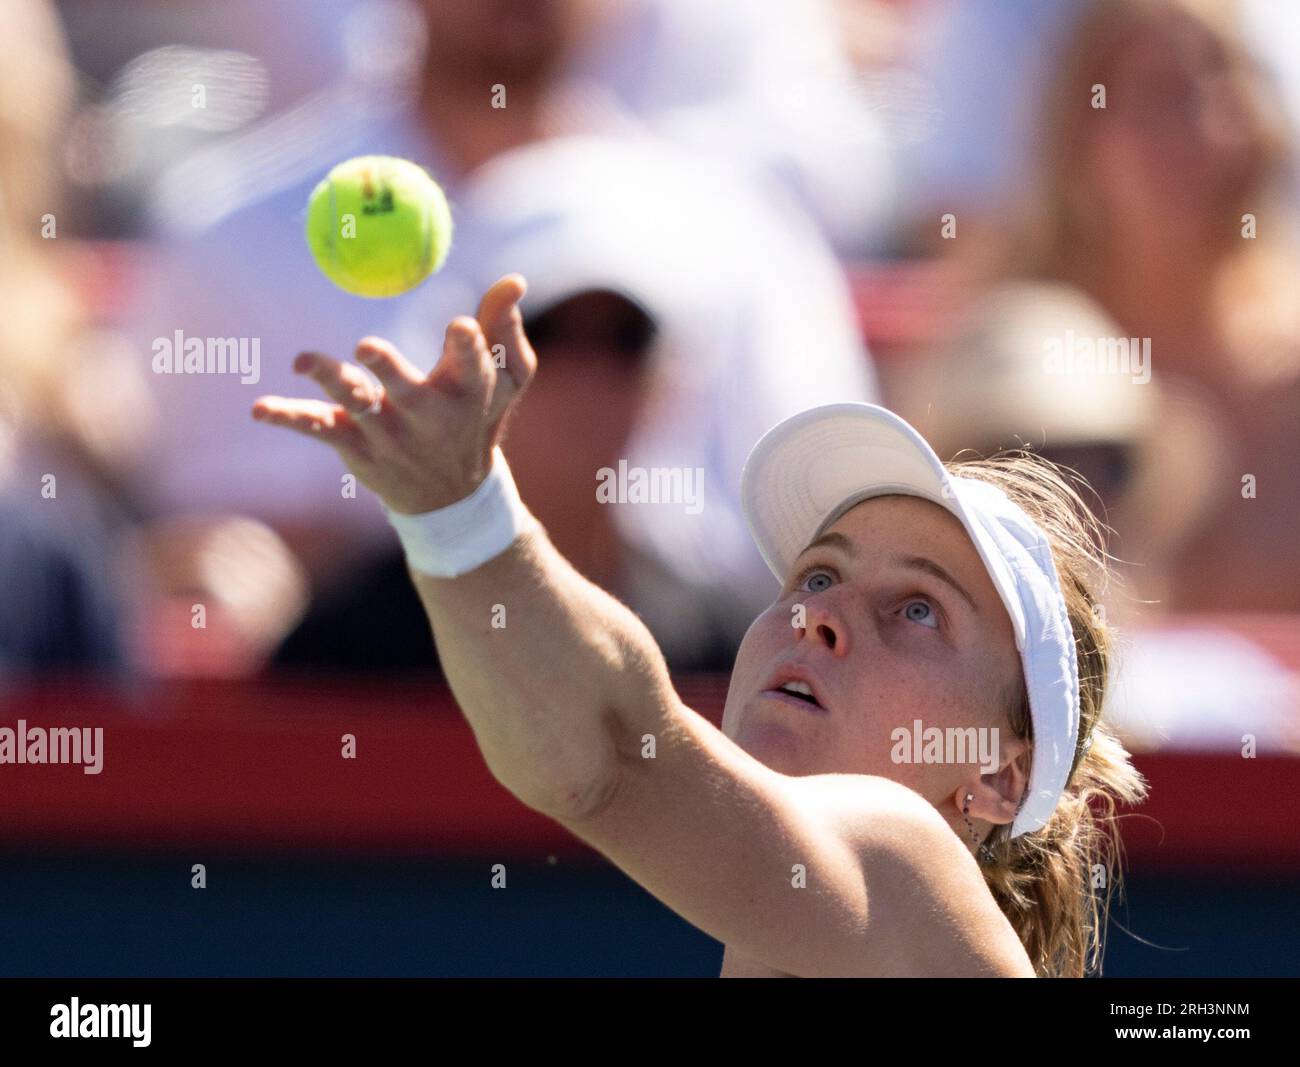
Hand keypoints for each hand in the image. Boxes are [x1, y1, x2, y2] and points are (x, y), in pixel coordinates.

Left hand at [252, 274, 535, 513]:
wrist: (450, 495)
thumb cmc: (478, 418)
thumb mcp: (505, 380)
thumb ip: (505, 330)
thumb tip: (514, 280)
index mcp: (469, 395)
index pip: (474, 369)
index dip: (468, 348)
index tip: (460, 325)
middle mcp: (428, 418)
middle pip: (407, 391)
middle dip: (387, 370)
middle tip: (366, 346)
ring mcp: (389, 435)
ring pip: (357, 405)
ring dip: (331, 382)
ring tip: (303, 361)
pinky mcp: (355, 446)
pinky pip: (319, 429)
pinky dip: (288, 418)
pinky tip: (260, 410)